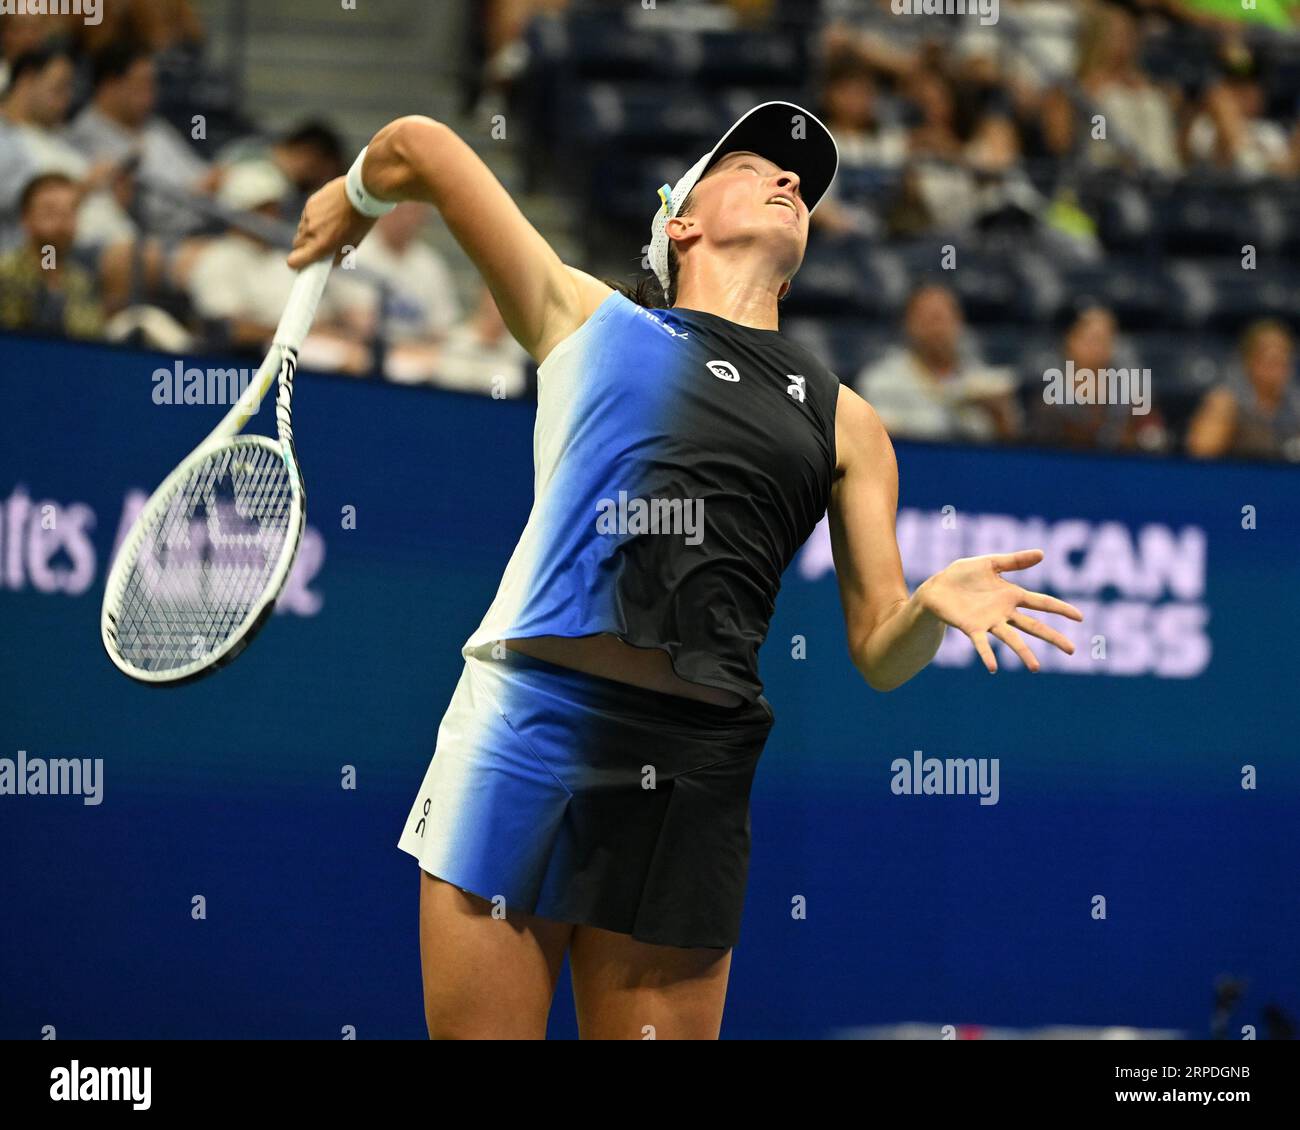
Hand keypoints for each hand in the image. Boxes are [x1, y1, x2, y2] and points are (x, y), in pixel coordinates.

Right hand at [287, 176, 376, 269]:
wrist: (361, 194)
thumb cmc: (360, 222)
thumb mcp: (352, 245)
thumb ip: (336, 257)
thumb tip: (326, 263)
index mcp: (320, 245)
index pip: (293, 261)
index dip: (296, 264)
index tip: (302, 264)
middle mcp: (310, 232)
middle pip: (297, 245)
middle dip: (305, 247)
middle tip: (318, 245)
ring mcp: (308, 217)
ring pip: (301, 229)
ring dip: (310, 231)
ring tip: (328, 226)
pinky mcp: (309, 204)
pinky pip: (306, 216)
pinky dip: (314, 218)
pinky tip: (328, 213)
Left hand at [916, 548, 1082, 672]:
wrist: (937, 587)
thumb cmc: (963, 575)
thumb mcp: (990, 563)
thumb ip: (1014, 561)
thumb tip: (1042, 554)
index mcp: (1012, 595)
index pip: (1042, 602)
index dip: (1061, 609)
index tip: (1080, 617)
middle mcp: (1004, 612)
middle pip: (1034, 626)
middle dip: (1053, 637)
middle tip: (1072, 650)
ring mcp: (989, 622)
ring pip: (1011, 639)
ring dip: (1024, 653)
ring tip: (1036, 668)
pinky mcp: (971, 628)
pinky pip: (981, 644)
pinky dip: (987, 655)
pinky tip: (993, 668)